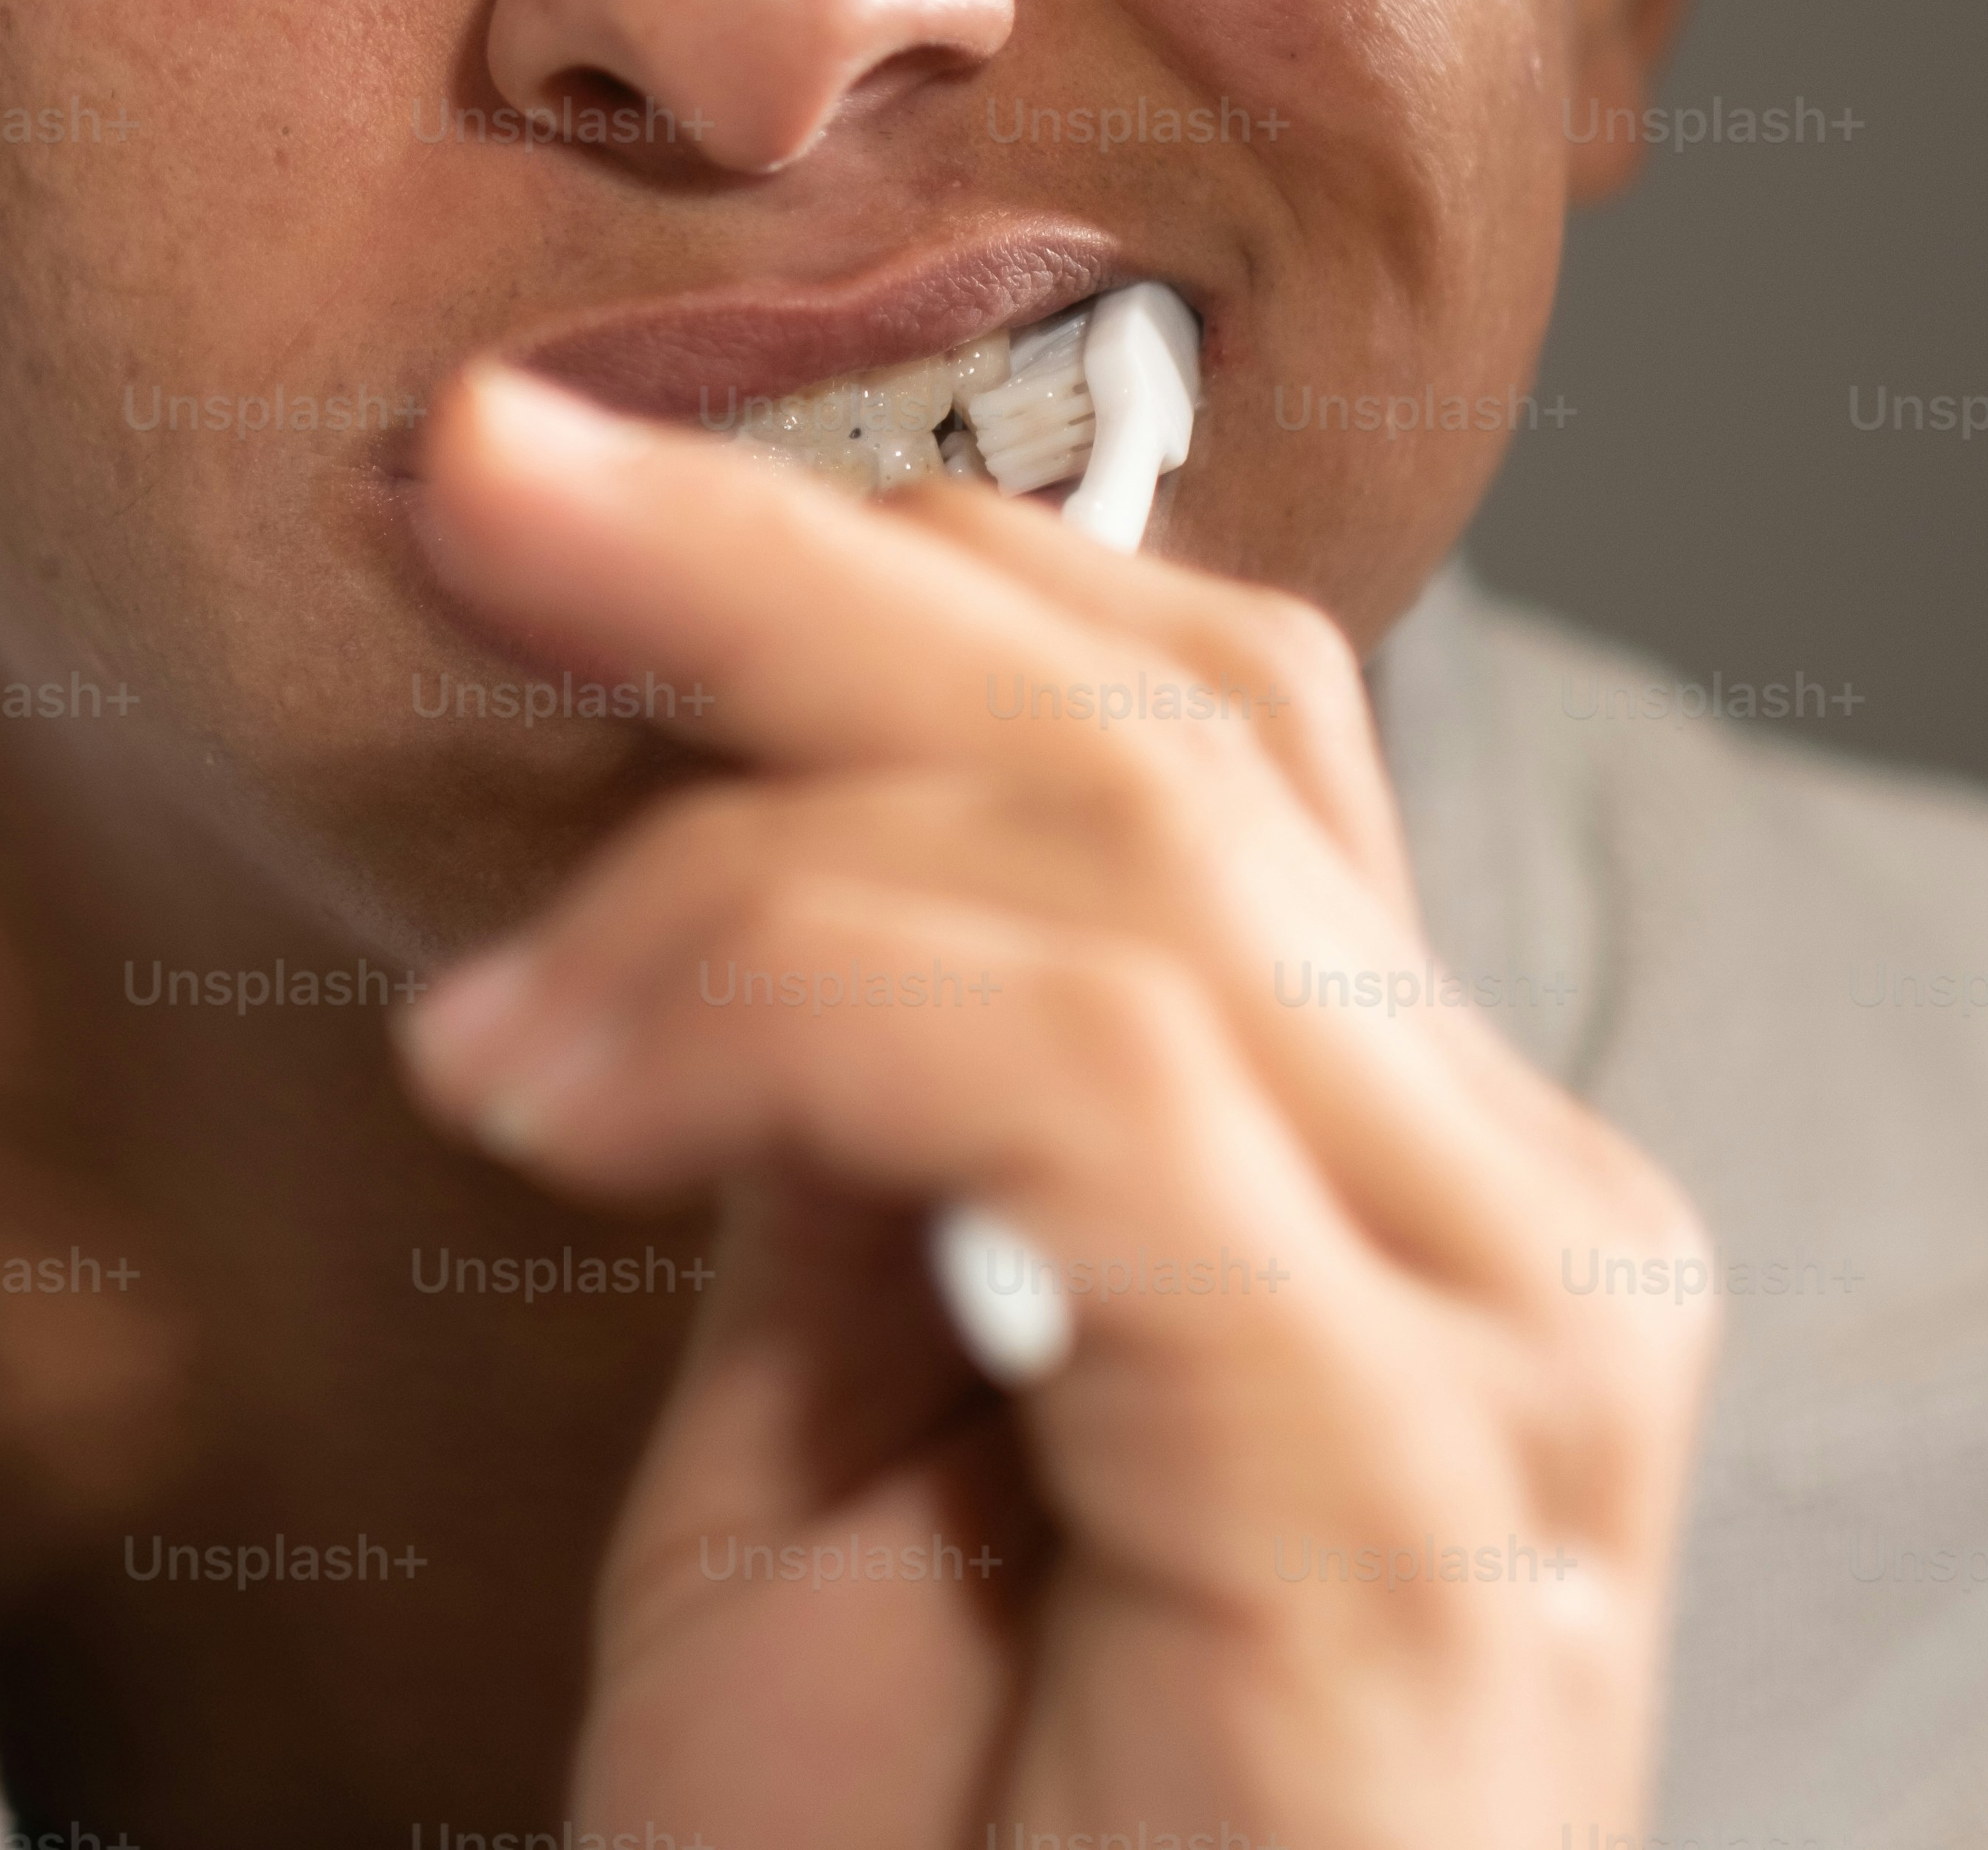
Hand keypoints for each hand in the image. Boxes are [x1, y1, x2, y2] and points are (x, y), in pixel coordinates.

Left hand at [390, 361, 1717, 1849]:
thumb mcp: (836, 1446)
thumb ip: (853, 1128)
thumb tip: (728, 804)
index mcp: (1414, 1184)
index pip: (1202, 721)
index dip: (875, 553)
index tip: (531, 482)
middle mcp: (1524, 1233)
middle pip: (1171, 731)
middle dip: (778, 570)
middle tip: (463, 490)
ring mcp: (1506, 1366)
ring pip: (1126, 861)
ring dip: (727, 838)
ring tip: (481, 1035)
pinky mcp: (1407, 1504)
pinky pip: (1094, 1088)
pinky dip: (786, 1013)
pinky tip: (563, 1098)